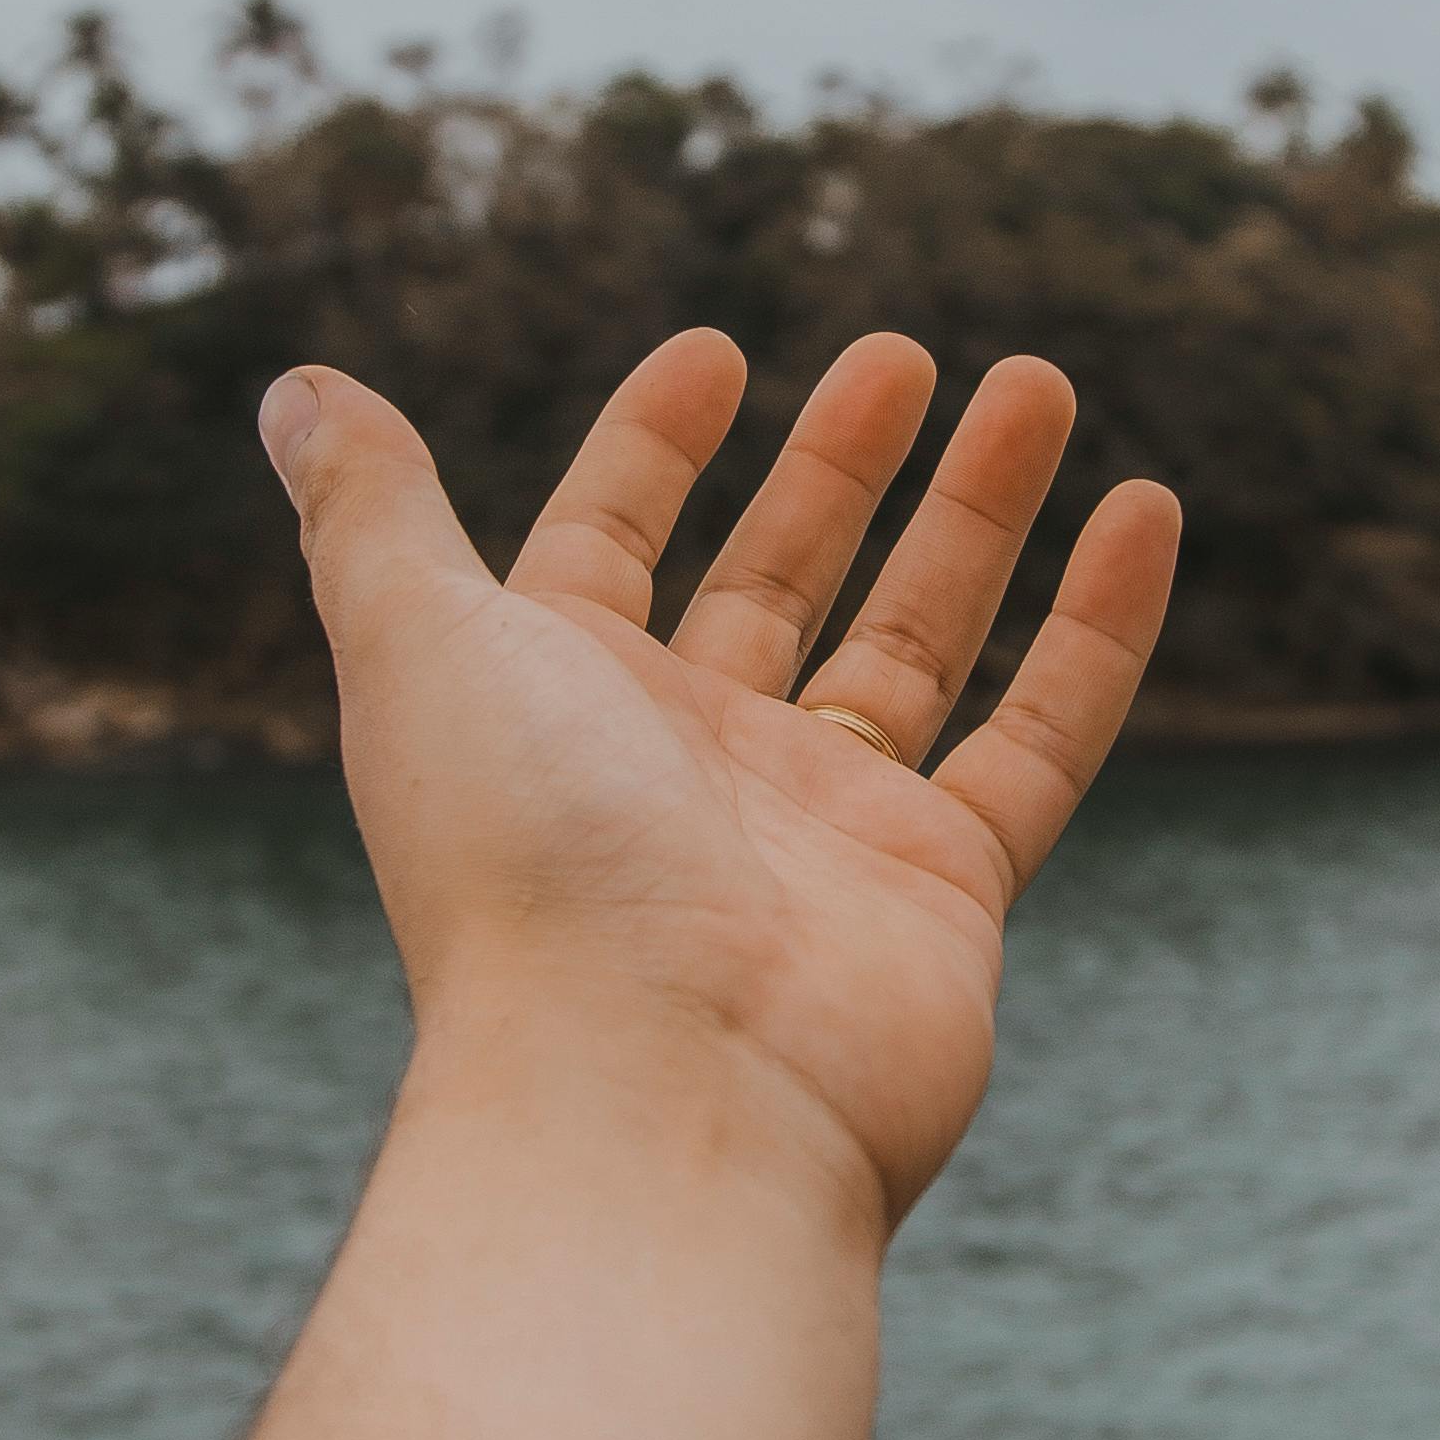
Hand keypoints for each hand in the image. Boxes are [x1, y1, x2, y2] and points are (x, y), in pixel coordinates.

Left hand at [260, 328, 1179, 1234]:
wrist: (658, 1089)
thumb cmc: (524, 863)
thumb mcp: (418, 643)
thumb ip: (369, 511)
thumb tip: (293, 387)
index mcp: (557, 705)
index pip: (606, 544)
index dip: (651, 448)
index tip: (720, 350)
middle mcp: (687, 767)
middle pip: (777, 579)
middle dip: (842, 464)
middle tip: (912, 353)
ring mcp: (823, 830)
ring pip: (921, 637)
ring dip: (979, 511)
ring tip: (1040, 381)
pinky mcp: (942, 889)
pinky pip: (1041, 734)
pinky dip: (1099, 626)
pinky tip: (1146, 509)